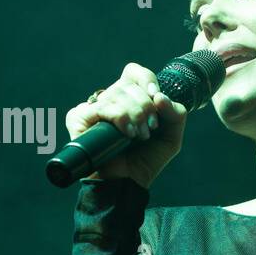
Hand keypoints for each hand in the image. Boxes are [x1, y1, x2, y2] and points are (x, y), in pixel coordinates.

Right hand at [64, 62, 188, 189]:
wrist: (129, 182)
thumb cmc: (146, 160)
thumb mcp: (171, 136)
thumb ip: (176, 113)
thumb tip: (159, 96)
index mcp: (129, 98)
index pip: (134, 72)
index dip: (147, 80)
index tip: (157, 99)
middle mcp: (110, 99)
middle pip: (128, 84)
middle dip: (145, 107)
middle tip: (148, 131)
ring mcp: (93, 108)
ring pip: (117, 94)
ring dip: (135, 116)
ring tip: (137, 136)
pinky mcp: (79, 118)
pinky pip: (102, 106)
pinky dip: (120, 118)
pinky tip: (126, 134)